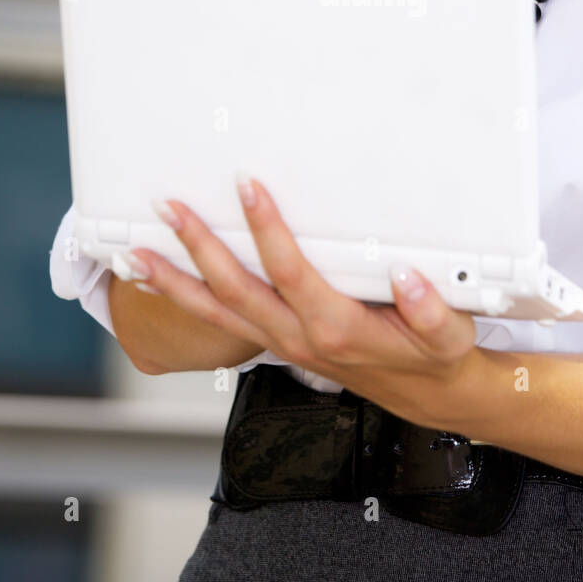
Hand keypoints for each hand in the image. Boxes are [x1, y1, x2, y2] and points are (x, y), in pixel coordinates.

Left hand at [127, 175, 480, 427]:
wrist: (428, 395)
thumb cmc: (435, 356)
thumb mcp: (448, 334)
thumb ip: (429, 309)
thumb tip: (406, 276)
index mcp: (336, 327)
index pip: (289, 271)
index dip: (266, 228)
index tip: (248, 186)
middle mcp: (299, 338)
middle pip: (234, 290)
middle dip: (198, 246)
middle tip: (169, 206)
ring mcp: (282, 342)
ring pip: (216, 312)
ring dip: (174, 281)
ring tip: (135, 251)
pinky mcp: (278, 342)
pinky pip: (220, 322)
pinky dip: (185, 301)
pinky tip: (161, 280)